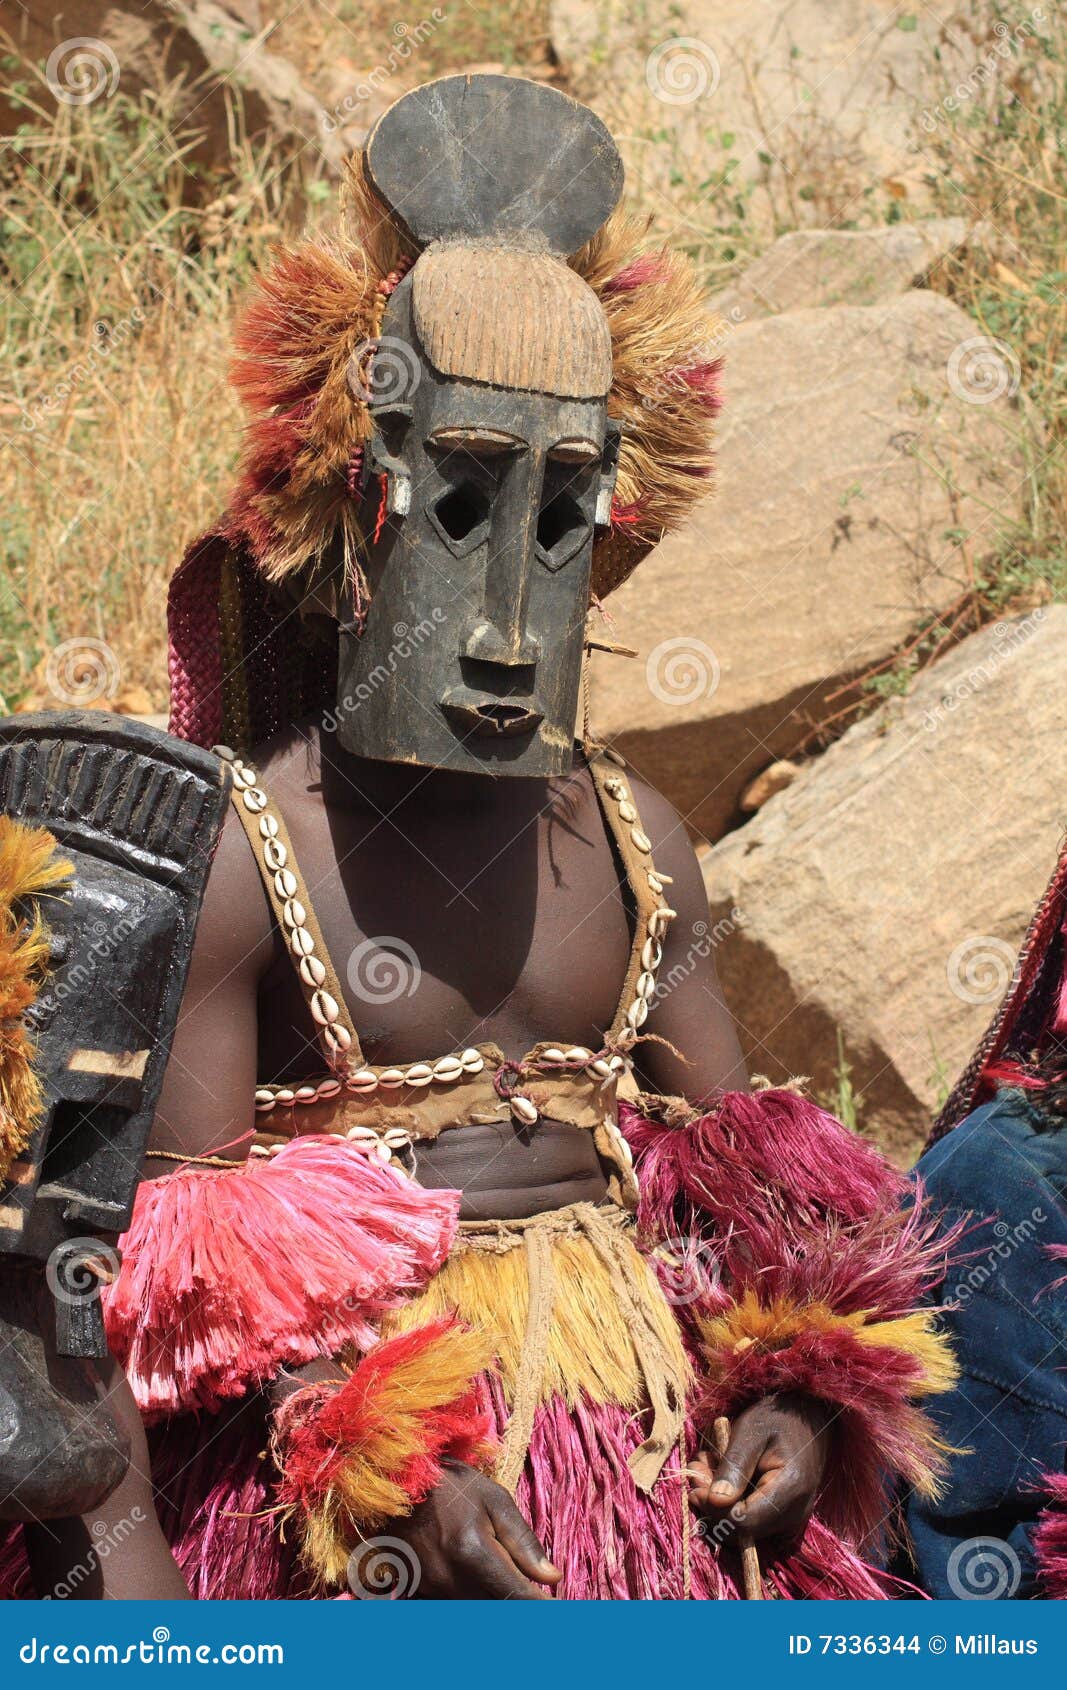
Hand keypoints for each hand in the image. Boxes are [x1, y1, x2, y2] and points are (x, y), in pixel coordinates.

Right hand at [381, 1461, 560, 1598]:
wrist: (398, 1481)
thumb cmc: (452, 1487)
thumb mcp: (494, 1500)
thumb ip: (523, 1541)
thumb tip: (552, 1578)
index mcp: (474, 1554)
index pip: (517, 1597)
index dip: (542, 1608)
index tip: (559, 1610)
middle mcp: (451, 1580)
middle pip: (497, 1611)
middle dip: (519, 1606)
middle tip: (534, 1596)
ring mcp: (431, 1590)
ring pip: (475, 1612)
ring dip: (495, 1605)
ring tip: (506, 1587)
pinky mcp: (417, 1593)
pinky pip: (451, 1608)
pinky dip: (470, 1603)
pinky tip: (479, 1591)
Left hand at [687, 1393, 830, 1542]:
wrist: (808, 1419)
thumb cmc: (778, 1419)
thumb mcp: (751, 1431)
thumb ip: (734, 1466)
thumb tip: (714, 1501)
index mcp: (791, 1490)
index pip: (744, 1522)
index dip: (714, 1509)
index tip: (696, 1481)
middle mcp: (795, 1514)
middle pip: (742, 1530)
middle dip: (712, 1504)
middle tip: (697, 1469)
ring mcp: (792, 1521)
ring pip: (743, 1529)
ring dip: (717, 1503)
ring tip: (707, 1466)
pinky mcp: (784, 1520)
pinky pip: (751, 1522)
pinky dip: (730, 1504)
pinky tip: (720, 1476)